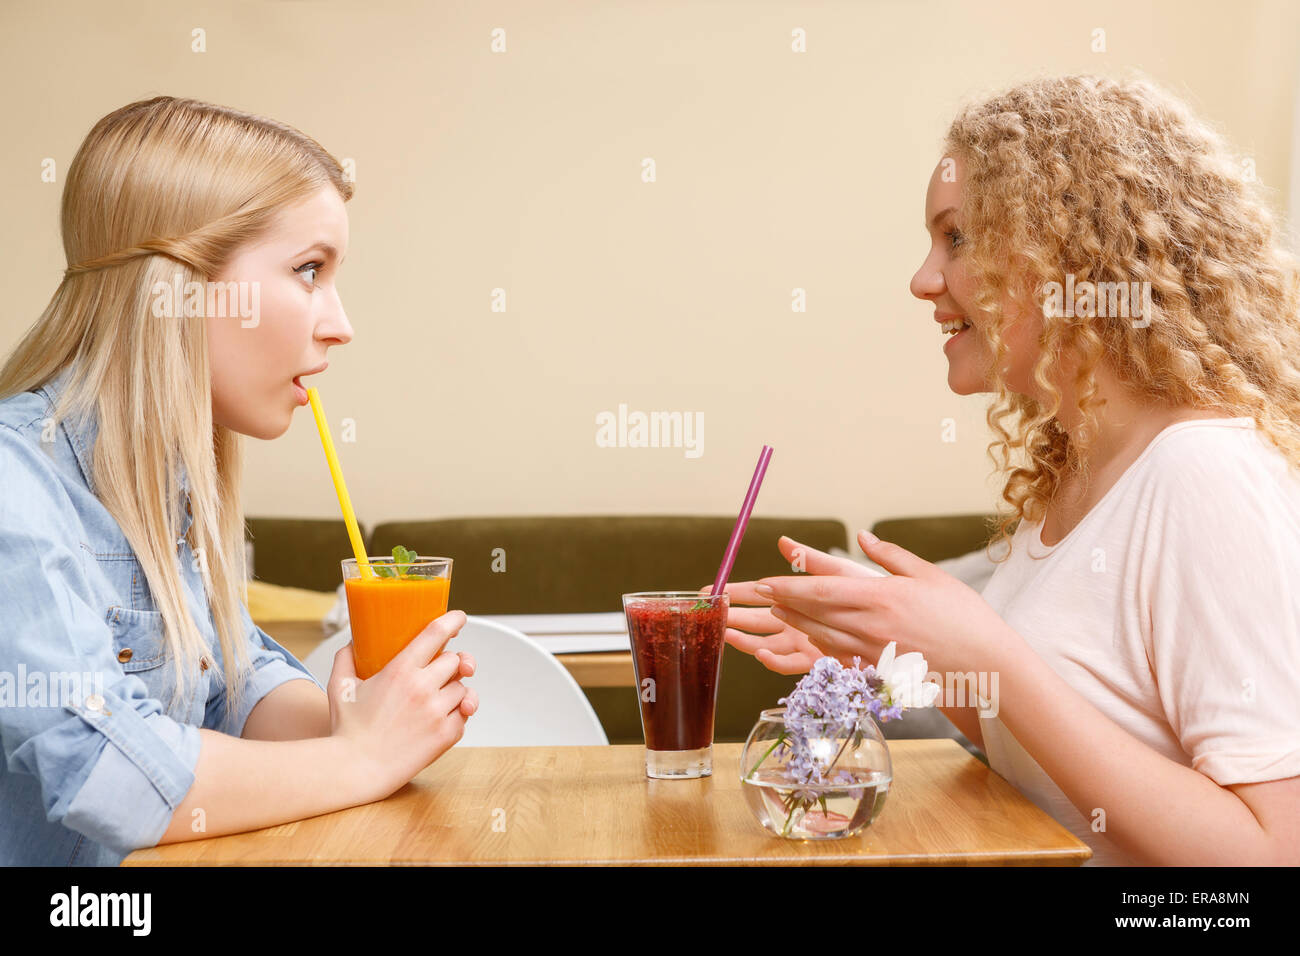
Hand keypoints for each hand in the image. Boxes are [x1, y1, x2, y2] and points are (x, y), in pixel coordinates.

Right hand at [327, 610, 478, 800]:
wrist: (356, 770)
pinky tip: (440, 719)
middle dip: (452, 663)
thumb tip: (353, 643)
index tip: (459, 618)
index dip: (453, 621)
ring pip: (463, 688)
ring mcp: (437, 712)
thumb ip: (346, 659)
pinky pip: (464, 716)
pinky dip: (456, 715)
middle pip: (456, 660)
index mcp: (400, 670)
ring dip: (454, 691)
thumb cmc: (346, 730)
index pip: (436, 634)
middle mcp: (422, 687)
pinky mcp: (446, 735)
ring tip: (437, 699)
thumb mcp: (340, 687)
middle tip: (444, 669)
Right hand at [703, 535, 883, 674]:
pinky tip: (760, 652)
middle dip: (731, 615)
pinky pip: (793, 663)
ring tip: (724, 633)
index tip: (712, 590)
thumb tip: (783, 540)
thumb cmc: (878, 594)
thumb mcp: (844, 573)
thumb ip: (813, 560)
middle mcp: (800, 623)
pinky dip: (774, 660)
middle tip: (705, 614)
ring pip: (768, 642)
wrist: (908, 627)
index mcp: (803, 600)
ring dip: (745, 638)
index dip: (736, 592)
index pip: (761, 594)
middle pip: (757, 619)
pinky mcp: (821, 661)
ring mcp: (808, 643)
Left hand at [753, 530, 1014, 677]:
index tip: (767, 579)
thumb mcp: (929, 575)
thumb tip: (862, 536)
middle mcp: (869, 626)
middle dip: (784, 602)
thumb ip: (890, 556)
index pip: (820, 590)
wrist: (986, 666)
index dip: (789, 585)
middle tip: (761, 592)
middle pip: (813, 613)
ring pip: (821, 636)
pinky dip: (820, 644)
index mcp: (879, 598)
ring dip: (796, 623)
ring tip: (778, 611)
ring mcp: (872, 652)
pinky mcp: (879, 671)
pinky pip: (840, 657)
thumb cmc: (963, 616)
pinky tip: (811, 636)